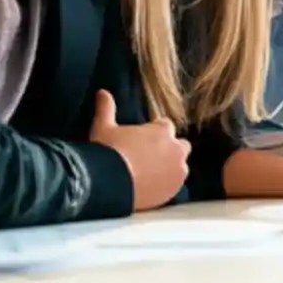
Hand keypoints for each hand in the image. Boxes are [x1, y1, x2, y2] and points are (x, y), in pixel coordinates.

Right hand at [89, 90, 190, 210]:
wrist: (110, 183)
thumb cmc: (108, 151)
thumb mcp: (103, 127)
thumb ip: (106, 108)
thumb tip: (102, 92)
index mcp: (162, 131)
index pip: (166, 126)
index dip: (155, 131)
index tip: (144, 138)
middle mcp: (175, 149)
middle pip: (180, 145)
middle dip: (170, 149)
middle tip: (151, 157)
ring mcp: (177, 171)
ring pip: (180, 167)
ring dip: (171, 168)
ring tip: (151, 175)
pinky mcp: (174, 190)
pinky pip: (175, 186)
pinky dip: (167, 185)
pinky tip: (152, 188)